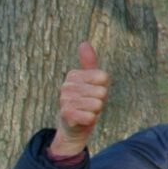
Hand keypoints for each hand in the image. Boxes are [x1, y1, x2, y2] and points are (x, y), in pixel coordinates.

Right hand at [51, 43, 109, 158]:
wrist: (73, 125)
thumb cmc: (86, 99)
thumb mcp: (91, 80)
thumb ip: (89, 62)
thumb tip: (84, 43)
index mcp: (73, 75)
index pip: (103, 77)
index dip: (103, 87)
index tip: (94, 91)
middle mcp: (66, 86)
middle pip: (102, 91)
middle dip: (100, 100)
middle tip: (90, 103)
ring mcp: (64, 101)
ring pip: (98, 104)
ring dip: (96, 111)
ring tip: (86, 110)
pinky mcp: (66, 116)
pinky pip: (91, 117)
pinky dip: (91, 120)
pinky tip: (83, 119)